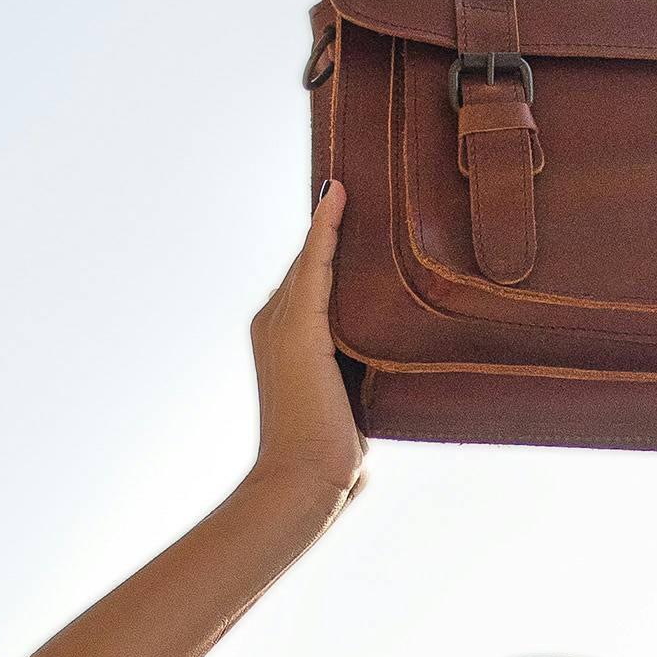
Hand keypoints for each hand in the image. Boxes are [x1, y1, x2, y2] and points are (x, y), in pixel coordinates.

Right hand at [246, 179, 370, 510]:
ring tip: (356, 174)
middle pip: (310, 261)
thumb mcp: (346, 409)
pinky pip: (317, 265)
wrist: (304, 482)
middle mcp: (272, 322)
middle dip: (333, 223)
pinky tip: (339, 197)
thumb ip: (359, 388)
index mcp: (282, 338)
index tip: (351, 203)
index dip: (329, 244)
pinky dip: (326, 230)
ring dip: (333, 216)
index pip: (310, 279)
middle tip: (363, 176)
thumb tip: (384, 411)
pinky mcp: (299, 329)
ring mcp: (281, 323)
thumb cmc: (327, 460)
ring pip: (312, 257)